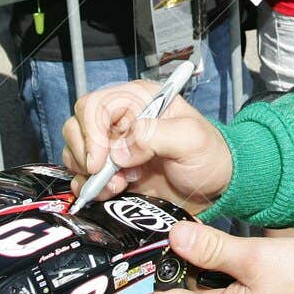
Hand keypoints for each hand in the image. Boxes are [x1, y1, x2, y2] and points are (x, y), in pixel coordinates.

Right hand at [61, 79, 232, 213]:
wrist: (217, 188)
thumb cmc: (210, 155)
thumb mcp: (191, 138)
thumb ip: (155, 135)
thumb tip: (120, 151)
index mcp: (137, 100)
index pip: (94, 105)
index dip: (91, 132)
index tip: (101, 161)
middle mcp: (120, 121)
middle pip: (77, 127)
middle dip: (87, 155)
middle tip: (110, 176)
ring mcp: (114, 148)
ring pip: (75, 154)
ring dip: (90, 175)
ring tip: (119, 186)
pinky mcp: (112, 173)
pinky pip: (83, 178)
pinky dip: (90, 188)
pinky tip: (113, 193)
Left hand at [151, 223, 293, 293]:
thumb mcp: (253, 256)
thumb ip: (211, 248)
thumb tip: (174, 237)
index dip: (162, 274)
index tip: (173, 247)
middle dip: (193, 270)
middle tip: (207, 240)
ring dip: (218, 277)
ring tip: (236, 251)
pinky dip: (238, 287)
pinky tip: (255, 268)